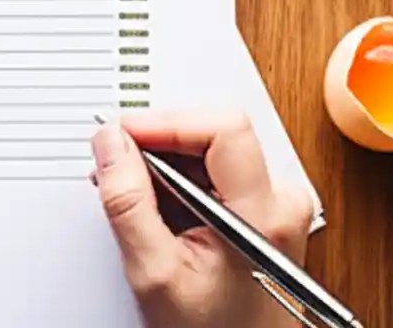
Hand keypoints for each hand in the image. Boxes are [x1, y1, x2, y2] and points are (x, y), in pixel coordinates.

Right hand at [92, 111, 313, 327]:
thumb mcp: (155, 272)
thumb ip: (128, 202)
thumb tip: (111, 142)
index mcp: (264, 214)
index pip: (223, 128)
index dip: (166, 122)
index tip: (123, 132)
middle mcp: (281, 200)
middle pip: (215, 131)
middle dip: (158, 139)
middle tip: (115, 160)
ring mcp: (276, 202)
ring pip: (211, 147)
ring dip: (164, 158)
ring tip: (130, 187)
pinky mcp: (264, 206)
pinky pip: (216, 168)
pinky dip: (178, 176)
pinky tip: (154, 200)